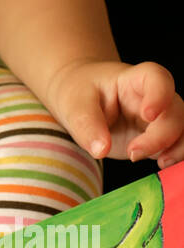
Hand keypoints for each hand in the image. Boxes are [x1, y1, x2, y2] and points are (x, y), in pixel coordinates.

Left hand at [45, 58, 183, 166]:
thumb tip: (100, 150)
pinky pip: (177, 147)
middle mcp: (154, 98)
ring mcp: (159, 120)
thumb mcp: (75, 104)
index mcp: (134, 80)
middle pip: (175, 111)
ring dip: (178, 149)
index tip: (148, 115)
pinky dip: (176, 159)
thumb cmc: (80, 94)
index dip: (159, 95)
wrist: (81, 102)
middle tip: (133, 153)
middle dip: (162, 135)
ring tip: (161, 164)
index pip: (157, 79)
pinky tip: (163, 168)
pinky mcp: (158, 140)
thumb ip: (86, 124)